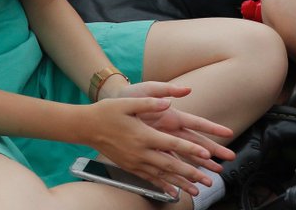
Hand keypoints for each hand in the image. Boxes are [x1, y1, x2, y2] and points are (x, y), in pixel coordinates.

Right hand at [83, 94, 224, 198]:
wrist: (87, 127)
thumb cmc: (108, 112)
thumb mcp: (128, 102)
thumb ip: (150, 103)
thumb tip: (169, 102)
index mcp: (143, 135)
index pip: (172, 143)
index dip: (190, 149)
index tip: (206, 155)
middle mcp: (141, 152)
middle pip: (171, 165)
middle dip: (191, 173)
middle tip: (208, 179)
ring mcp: (135, 162)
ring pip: (162, 176)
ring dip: (181, 183)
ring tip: (197, 190)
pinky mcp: (130, 167)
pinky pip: (150, 179)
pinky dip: (163, 186)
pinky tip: (173, 193)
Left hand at [118, 82, 234, 165]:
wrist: (112, 106)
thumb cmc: (130, 96)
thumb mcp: (147, 89)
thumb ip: (165, 90)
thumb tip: (186, 89)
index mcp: (172, 115)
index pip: (196, 123)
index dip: (212, 128)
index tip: (228, 133)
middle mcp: (171, 130)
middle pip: (197, 142)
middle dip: (213, 150)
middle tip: (229, 158)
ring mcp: (164, 140)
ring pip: (187, 155)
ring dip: (201, 164)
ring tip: (215, 173)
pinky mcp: (154, 149)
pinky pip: (170, 162)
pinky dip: (180, 172)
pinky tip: (190, 180)